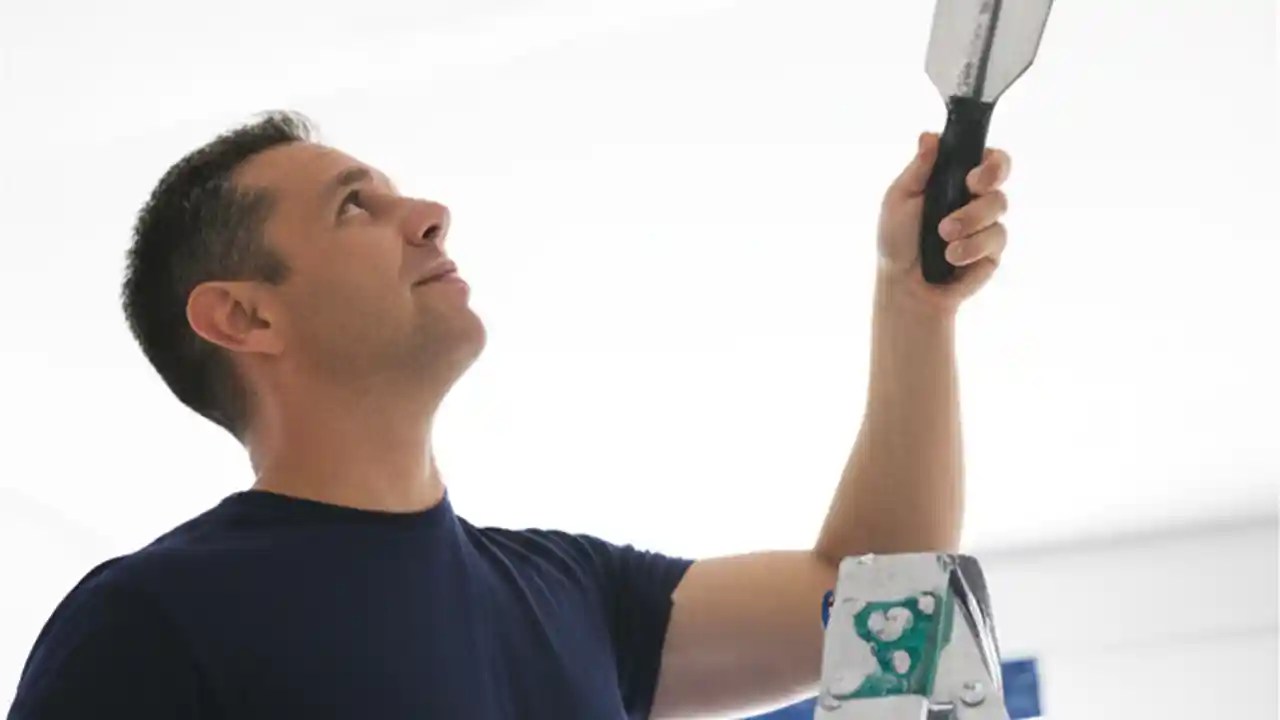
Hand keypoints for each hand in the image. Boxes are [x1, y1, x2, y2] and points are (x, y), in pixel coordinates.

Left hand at [876, 132, 1011, 310]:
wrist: (906, 286)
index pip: (982, 154)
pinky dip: (971, 247)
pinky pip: (996, 238)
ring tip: (944, 236)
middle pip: (1001, 171)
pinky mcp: (993, 249)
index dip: (986, 156)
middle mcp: (973, 195)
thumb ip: (918, 169)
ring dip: (970, 219)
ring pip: (999, 205)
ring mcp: (986, 221)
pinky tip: (951, 257)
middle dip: (989, 177)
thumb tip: (929, 135)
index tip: (972, 171)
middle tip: (971, 188)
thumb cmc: (896, 242)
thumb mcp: (899, 200)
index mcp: (952, 178)